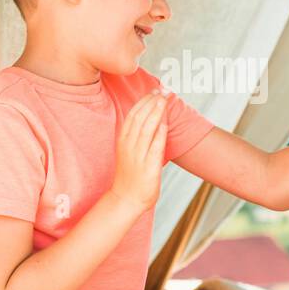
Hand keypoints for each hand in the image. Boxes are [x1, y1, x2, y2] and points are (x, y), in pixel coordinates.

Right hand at [110, 91, 168, 212]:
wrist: (126, 199)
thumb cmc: (130, 175)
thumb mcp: (129, 151)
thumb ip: (138, 135)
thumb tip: (151, 117)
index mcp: (123, 140)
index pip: (133, 115)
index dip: (144, 101)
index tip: (154, 90)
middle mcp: (129, 146)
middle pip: (140, 118)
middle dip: (151, 102)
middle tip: (162, 91)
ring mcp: (138, 156)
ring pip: (146, 129)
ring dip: (155, 112)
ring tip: (164, 100)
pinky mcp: (148, 167)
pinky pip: (154, 147)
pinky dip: (159, 134)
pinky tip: (165, 123)